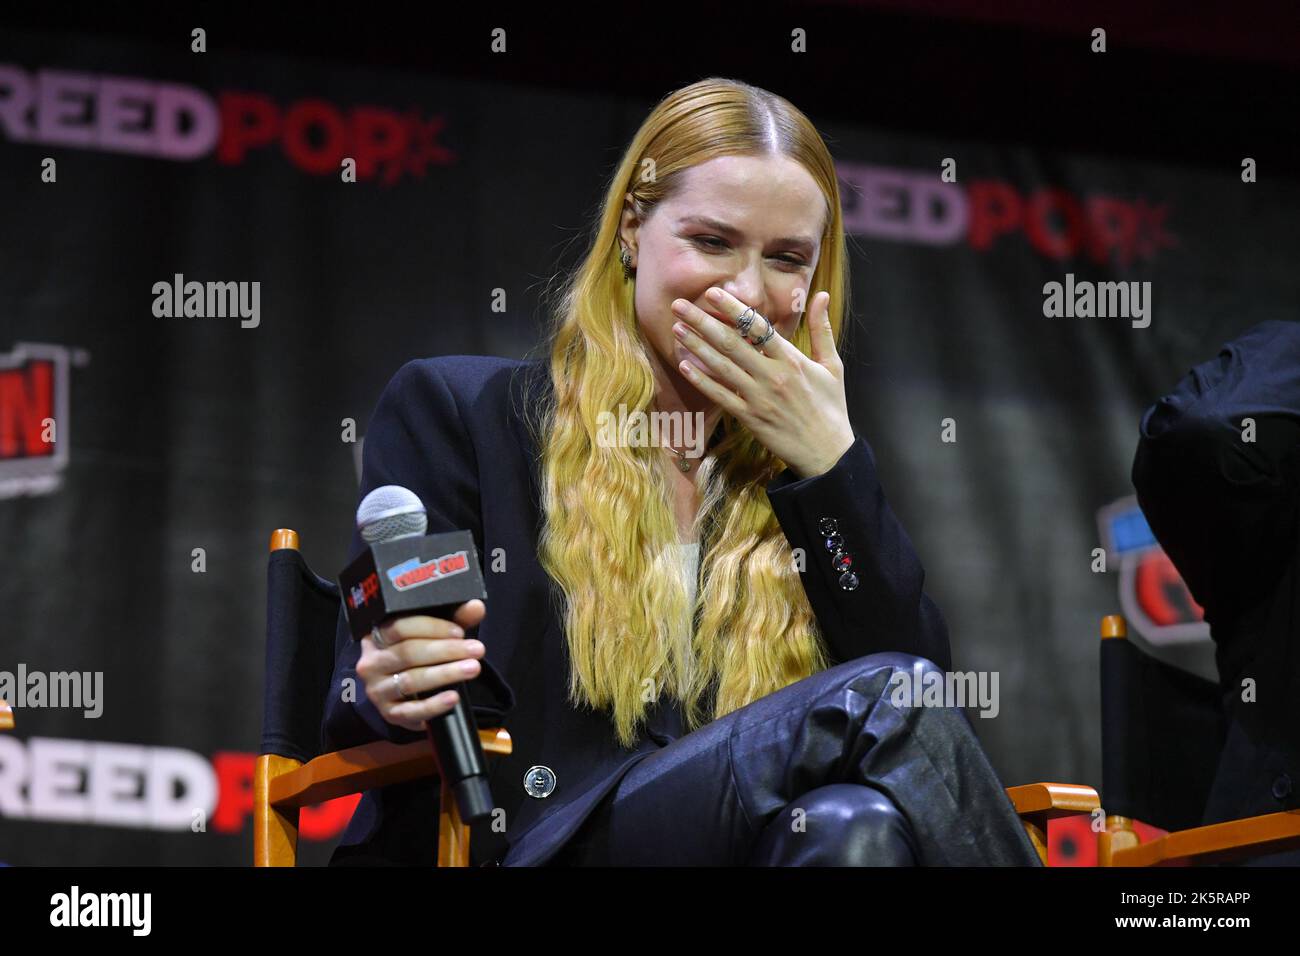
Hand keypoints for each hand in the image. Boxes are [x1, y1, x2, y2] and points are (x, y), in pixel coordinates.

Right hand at [355, 599, 486, 732]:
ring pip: (411, 680)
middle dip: (446, 651)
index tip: (459, 632)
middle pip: (408, 653)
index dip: (432, 628)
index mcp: (378, 636)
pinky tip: (453, 697)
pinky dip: (434, 705)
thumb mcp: (435, 633)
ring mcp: (377, 690)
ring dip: (445, 674)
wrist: (406, 694)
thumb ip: (455, 619)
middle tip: (476, 650)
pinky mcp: (389, 713)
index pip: (399, 627)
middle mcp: (372, 662)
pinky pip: (411, 711)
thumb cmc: (420, 655)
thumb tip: (475, 607)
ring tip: (472, 669)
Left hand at [671, 287, 854, 477]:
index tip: (712, 293)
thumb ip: (822, 329)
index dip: (734, 309)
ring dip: (696, 346)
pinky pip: (721, 396)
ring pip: (721, 367)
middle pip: (732, 343)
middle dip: (703, 322)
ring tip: (676, 328)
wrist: (828, 453)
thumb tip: (821, 295)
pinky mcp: (750, 418)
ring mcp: (759, 398)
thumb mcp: (832, 366)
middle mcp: (772, 376)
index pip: (758, 327)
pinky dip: (702, 381)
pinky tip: (685, 365)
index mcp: (792, 360)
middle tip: (679, 305)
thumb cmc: (832, 407)